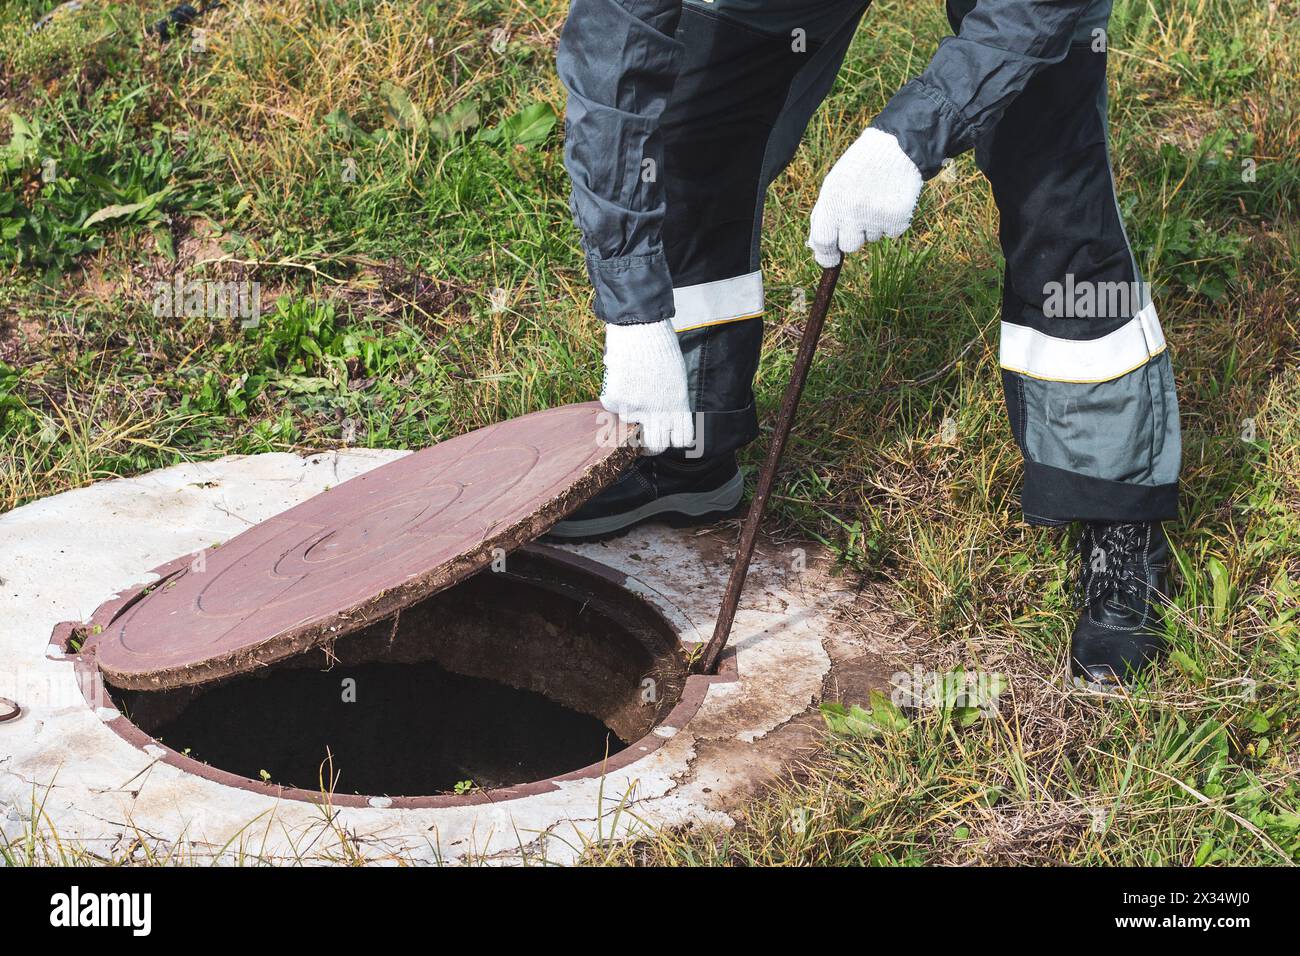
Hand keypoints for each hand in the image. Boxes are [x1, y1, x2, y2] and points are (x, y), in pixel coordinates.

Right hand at [600, 319, 694, 454]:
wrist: (640, 329)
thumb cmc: (661, 348)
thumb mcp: (676, 378)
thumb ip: (671, 401)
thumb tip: (662, 418)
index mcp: (679, 406)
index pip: (681, 440)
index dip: (673, 439)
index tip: (667, 436)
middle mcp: (659, 413)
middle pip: (655, 446)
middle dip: (649, 445)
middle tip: (643, 435)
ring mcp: (636, 409)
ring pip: (629, 422)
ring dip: (629, 410)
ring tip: (632, 386)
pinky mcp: (616, 401)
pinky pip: (612, 405)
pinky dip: (615, 394)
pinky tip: (621, 376)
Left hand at [808, 128, 922, 267]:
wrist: (897, 147)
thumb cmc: (859, 169)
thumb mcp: (834, 185)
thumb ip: (822, 215)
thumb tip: (815, 247)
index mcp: (833, 201)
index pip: (823, 241)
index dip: (825, 256)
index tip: (830, 260)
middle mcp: (853, 210)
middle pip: (849, 246)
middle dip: (852, 236)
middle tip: (859, 213)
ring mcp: (876, 216)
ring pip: (871, 239)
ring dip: (873, 226)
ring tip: (876, 199)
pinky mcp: (898, 218)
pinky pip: (891, 233)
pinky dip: (891, 222)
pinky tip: (891, 200)